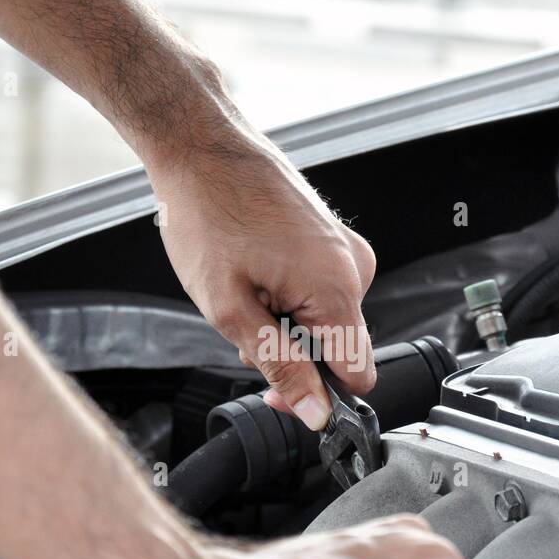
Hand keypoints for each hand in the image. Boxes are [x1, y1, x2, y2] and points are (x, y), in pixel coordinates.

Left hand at [150, 133, 376, 429]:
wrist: (200, 146)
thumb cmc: (208, 212)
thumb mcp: (230, 309)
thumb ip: (279, 366)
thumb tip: (316, 411)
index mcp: (338, 288)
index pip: (358, 374)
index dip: (317, 394)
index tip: (277, 389)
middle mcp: (354, 267)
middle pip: (337, 347)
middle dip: (290, 352)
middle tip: (241, 328)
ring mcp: (344, 249)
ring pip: (323, 319)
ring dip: (283, 322)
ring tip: (242, 291)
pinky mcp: (330, 238)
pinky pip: (318, 289)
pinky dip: (285, 295)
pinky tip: (252, 273)